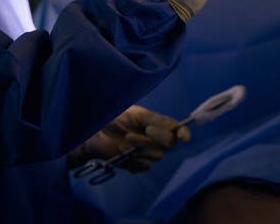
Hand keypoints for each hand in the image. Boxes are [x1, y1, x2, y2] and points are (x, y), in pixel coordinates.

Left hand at [67, 105, 190, 170]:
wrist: (95, 134)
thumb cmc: (115, 118)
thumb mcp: (137, 114)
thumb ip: (157, 119)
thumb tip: (177, 126)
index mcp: (159, 124)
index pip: (178, 130)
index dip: (184, 133)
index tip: (184, 137)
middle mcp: (157, 140)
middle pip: (170, 144)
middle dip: (157, 138)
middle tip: (145, 130)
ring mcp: (148, 153)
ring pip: (157, 156)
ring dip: (142, 147)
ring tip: (126, 139)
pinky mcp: (138, 165)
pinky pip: (145, 166)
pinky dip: (134, 158)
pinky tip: (123, 151)